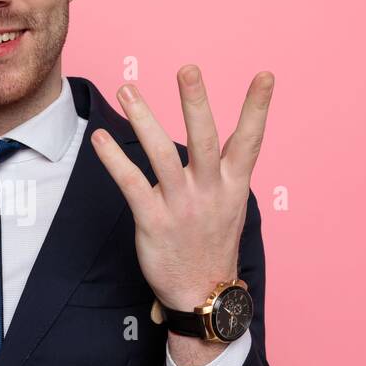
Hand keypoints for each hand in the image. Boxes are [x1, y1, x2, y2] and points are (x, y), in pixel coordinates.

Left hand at [90, 64, 274, 314]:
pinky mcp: (153, 222)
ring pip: (162, 155)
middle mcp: (210, 192)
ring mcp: (181, 206)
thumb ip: (226, 173)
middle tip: (188, 69)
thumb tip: (227, 142)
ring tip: (129, 89)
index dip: (258, 108)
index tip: (265, 75)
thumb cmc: (212, 245)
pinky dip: (114, 159)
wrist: (202, 296)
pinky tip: (100, 139)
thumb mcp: (231, 207)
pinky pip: (131, 184)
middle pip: (205, 140)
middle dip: (196, 103)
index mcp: (233, 186)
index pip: (250, 140)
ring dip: (144, 119)